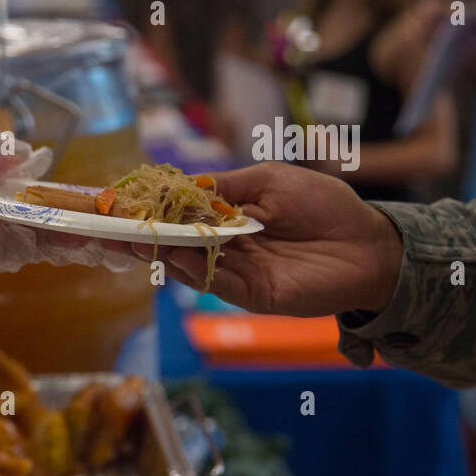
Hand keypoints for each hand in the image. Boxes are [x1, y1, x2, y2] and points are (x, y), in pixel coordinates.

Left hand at [0, 126, 135, 336]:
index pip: (40, 209)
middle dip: (87, 233)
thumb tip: (23, 154)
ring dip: (48, 235)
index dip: (80, 210)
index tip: (124, 210)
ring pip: (14, 250)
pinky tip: (5, 226)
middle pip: (41, 237)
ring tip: (93, 225)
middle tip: (137, 232)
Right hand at [110, 162, 403, 316]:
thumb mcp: (269, 180)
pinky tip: (170, 253)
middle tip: (105, 229)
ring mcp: (236, 273)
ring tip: (129, 238)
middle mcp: (226, 247)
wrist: (371, 245)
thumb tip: (181, 187)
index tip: (117, 204)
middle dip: (139, 236)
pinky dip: (189, 268)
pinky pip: (212, 281)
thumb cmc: (326, 207)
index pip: (180, 216)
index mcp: (230, 219)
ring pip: (186, 263)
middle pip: (174, 243)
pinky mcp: (250, 294)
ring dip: (156, 252)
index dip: (150, 211)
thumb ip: (225, 187)